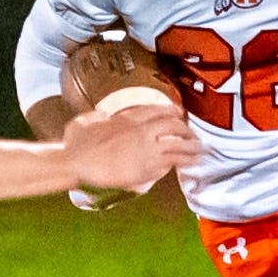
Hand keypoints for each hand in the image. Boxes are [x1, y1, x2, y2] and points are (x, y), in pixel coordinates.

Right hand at [63, 103, 199, 195]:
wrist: (76, 161)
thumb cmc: (77, 143)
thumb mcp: (88, 120)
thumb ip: (101, 117)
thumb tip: (103, 116)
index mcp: (128, 117)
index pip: (158, 109)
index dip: (172, 111)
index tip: (179, 113)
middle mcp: (142, 130)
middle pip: (173, 124)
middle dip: (185, 128)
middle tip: (192, 135)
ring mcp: (147, 148)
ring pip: (178, 143)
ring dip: (192, 146)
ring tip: (201, 150)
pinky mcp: (148, 167)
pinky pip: (172, 161)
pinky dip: (184, 161)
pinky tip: (192, 163)